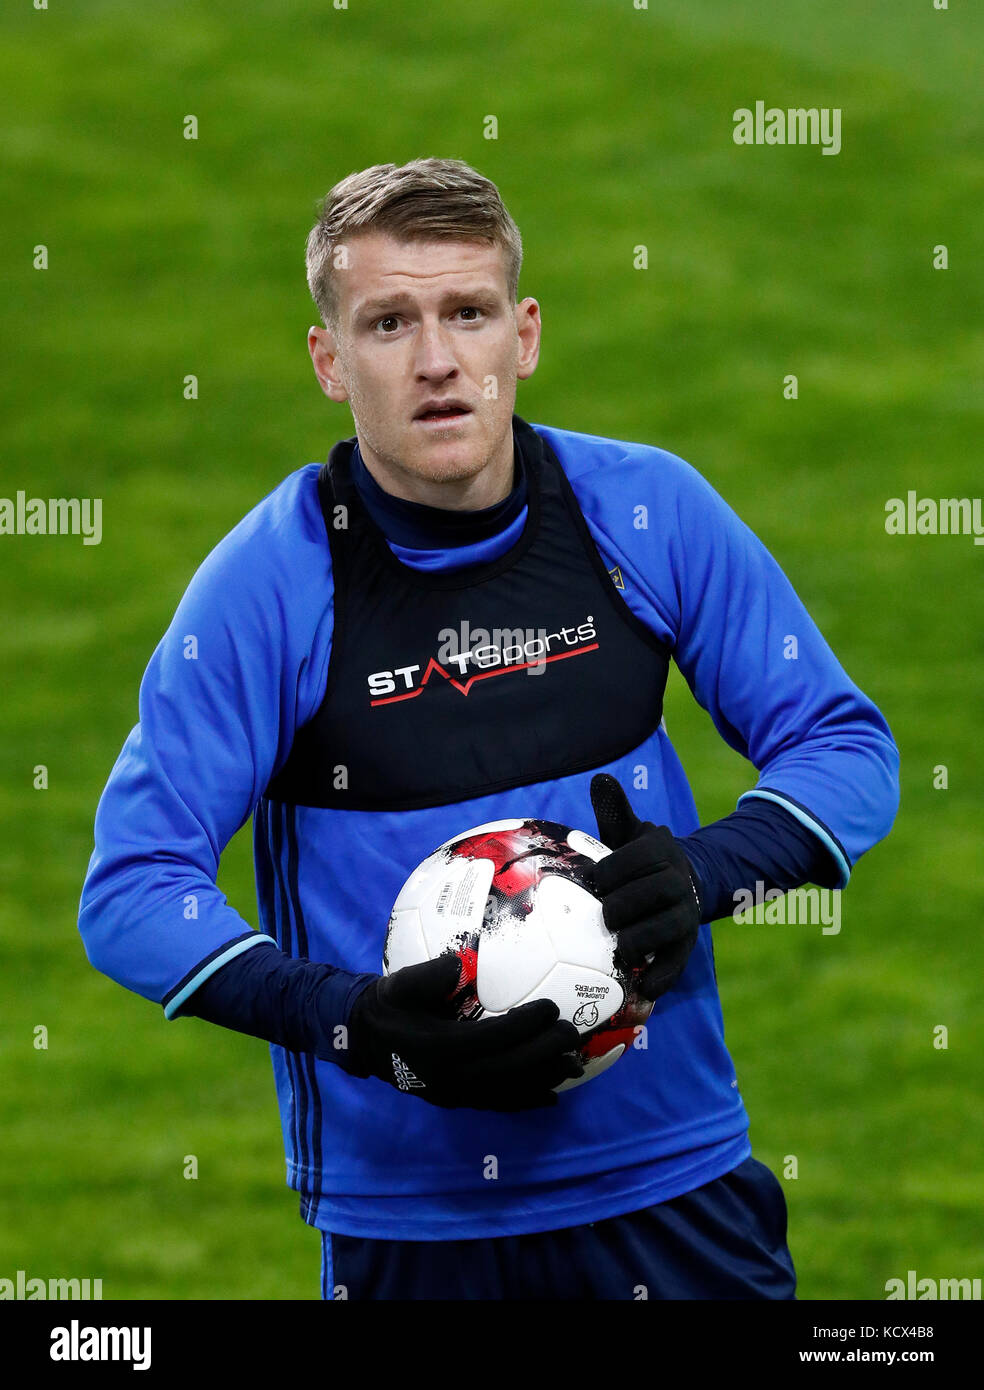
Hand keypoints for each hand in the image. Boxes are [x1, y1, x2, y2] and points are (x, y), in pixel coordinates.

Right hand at [337, 955, 582, 1109]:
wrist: (363, 1040)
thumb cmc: (387, 1006)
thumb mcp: (402, 984)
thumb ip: (430, 976)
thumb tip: (461, 966)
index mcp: (440, 1047)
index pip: (494, 1038)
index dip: (526, 1024)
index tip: (551, 1007)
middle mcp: (451, 1077)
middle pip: (509, 1069)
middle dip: (544, 1052)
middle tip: (570, 1033)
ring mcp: (454, 1094)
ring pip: (508, 1092)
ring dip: (543, 1079)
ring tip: (572, 1065)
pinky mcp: (456, 1101)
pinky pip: (497, 1104)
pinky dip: (526, 1100)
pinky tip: (550, 1096)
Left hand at [589, 773, 701, 1000]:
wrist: (684, 883)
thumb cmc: (640, 861)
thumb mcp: (628, 834)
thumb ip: (615, 811)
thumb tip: (600, 779)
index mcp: (660, 851)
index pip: (629, 861)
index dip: (606, 873)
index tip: (591, 881)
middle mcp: (676, 881)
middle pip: (642, 896)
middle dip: (616, 907)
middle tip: (600, 914)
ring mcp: (683, 915)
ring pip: (658, 930)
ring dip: (633, 941)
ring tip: (613, 947)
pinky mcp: (685, 945)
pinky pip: (674, 964)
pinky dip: (659, 979)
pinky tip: (642, 991)